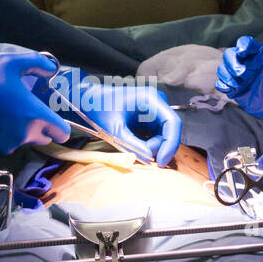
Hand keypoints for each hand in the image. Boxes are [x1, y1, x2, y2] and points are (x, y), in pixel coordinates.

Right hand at [0, 52, 71, 154]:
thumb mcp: (9, 62)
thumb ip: (37, 63)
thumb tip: (52, 69)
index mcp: (33, 115)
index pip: (61, 132)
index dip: (59, 124)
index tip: (50, 113)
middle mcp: (24, 135)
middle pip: (44, 137)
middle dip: (39, 126)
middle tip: (24, 107)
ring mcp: (6, 145)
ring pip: (23, 140)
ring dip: (20, 129)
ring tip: (2, 108)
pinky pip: (6, 143)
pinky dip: (3, 133)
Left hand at [52, 71, 180, 166]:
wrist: (89, 102)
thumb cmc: (99, 110)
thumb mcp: (114, 130)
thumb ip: (132, 145)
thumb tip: (149, 158)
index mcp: (151, 99)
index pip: (173, 123)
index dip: (171, 144)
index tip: (161, 162)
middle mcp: (157, 103)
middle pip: (170, 132)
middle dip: (158, 148)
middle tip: (140, 155)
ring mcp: (155, 110)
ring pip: (163, 136)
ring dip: (151, 147)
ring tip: (131, 147)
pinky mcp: (150, 119)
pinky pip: (156, 136)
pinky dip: (148, 145)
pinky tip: (134, 145)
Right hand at [216, 35, 262, 175]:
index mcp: (259, 58)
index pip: (247, 44)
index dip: (243, 45)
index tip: (243, 51)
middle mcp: (247, 65)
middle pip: (230, 55)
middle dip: (232, 62)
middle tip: (241, 73)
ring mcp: (239, 78)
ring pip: (223, 68)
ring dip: (226, 74)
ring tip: (237, 84)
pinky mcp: (234, 90)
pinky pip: (221, 84)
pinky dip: (223, 85)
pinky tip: (232, 89)